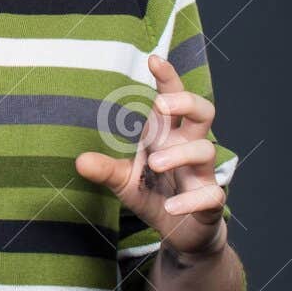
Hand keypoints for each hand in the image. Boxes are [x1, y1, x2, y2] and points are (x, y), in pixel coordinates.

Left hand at [74, 53, 227, 254]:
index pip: (174, 99)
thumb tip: (79, 161)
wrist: (181, 232)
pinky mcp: (211, 201)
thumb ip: (105, 169)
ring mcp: (202, 173)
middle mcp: (188, 148)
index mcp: (168, 136)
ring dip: (180, 154)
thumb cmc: (155, 193)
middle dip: (187, 102)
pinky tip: (170, 206)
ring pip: (206, 150)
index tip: (154, 58)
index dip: (168, 78)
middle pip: (204, 112)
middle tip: (162, 104)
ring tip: (154, 163)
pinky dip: (190, 200)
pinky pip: (211, 195)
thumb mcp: (124, 180)